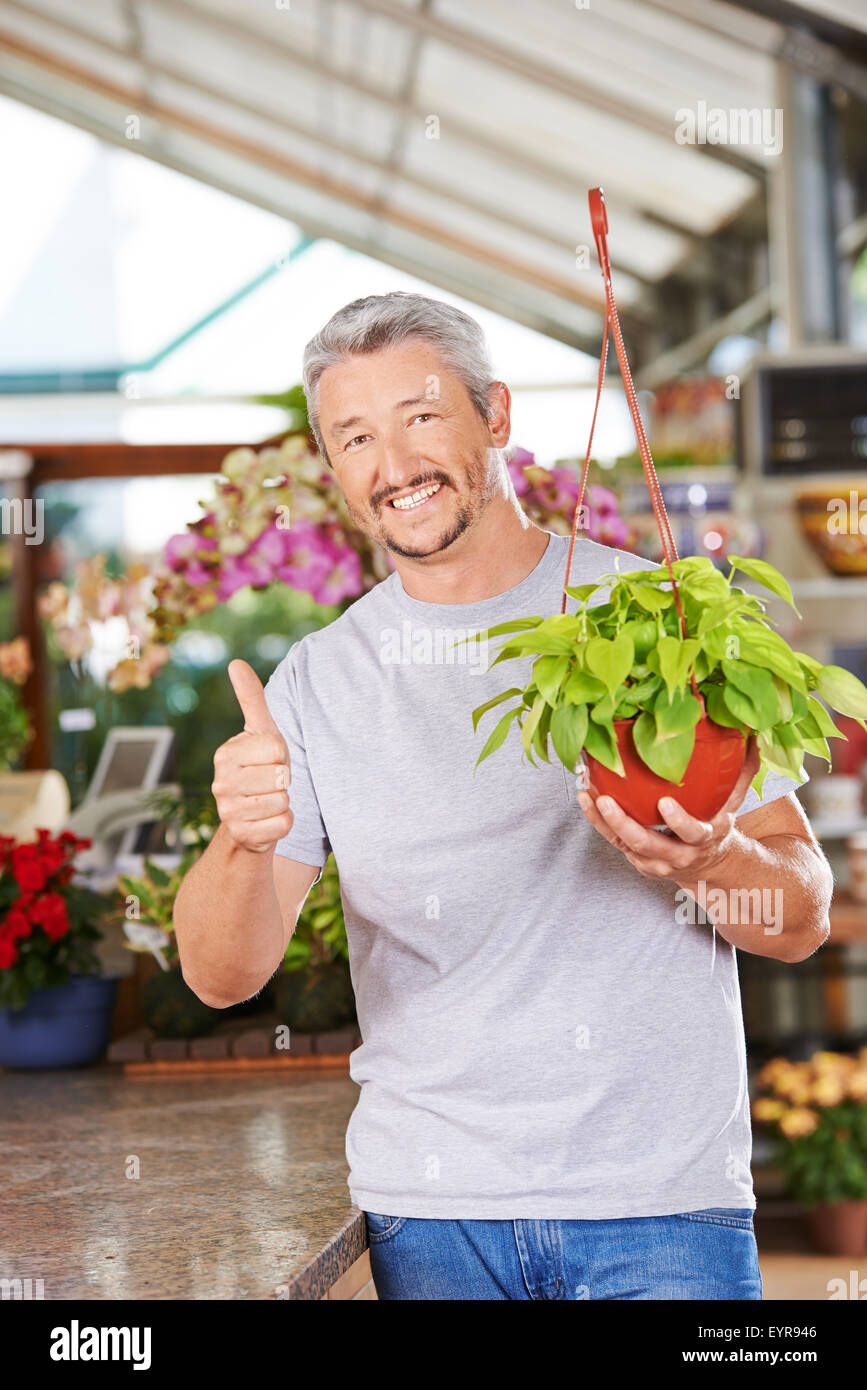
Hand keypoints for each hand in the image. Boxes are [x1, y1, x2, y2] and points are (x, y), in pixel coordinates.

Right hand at [211, 659, 292, 853]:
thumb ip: (251, 699)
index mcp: (225, 754)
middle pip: (280, 775)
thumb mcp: (260, 733)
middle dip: (284, 780)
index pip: (276, 747)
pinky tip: (268, 820)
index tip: (269, 760)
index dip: (282, 754)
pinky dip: (285, 822)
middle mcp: (220, 783)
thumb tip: (236, 663)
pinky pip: (285, 824)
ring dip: (284, 801)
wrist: (251, 818)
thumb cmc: (261, 769)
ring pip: (283, 800)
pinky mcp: (243, 835)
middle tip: (270, 783)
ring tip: (269, 800)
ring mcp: (228, 811)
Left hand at [576, 736, 760, 882]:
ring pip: (626, 845)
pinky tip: (585, 798)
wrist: (709, 863)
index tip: (666, 804)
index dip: (679, 822)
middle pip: (650, 845)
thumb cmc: (718, 820)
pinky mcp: (637, 860)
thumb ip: (743, 769)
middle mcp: (680, 854)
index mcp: (706, 837)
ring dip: (604, 822)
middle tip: (608, 802)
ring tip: (588, 795)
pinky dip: (598, 822)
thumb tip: (754, 732)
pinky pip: (614, 842)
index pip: (694, 832)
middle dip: (627, 825)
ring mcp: (657, 861)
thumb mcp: (734, 800)